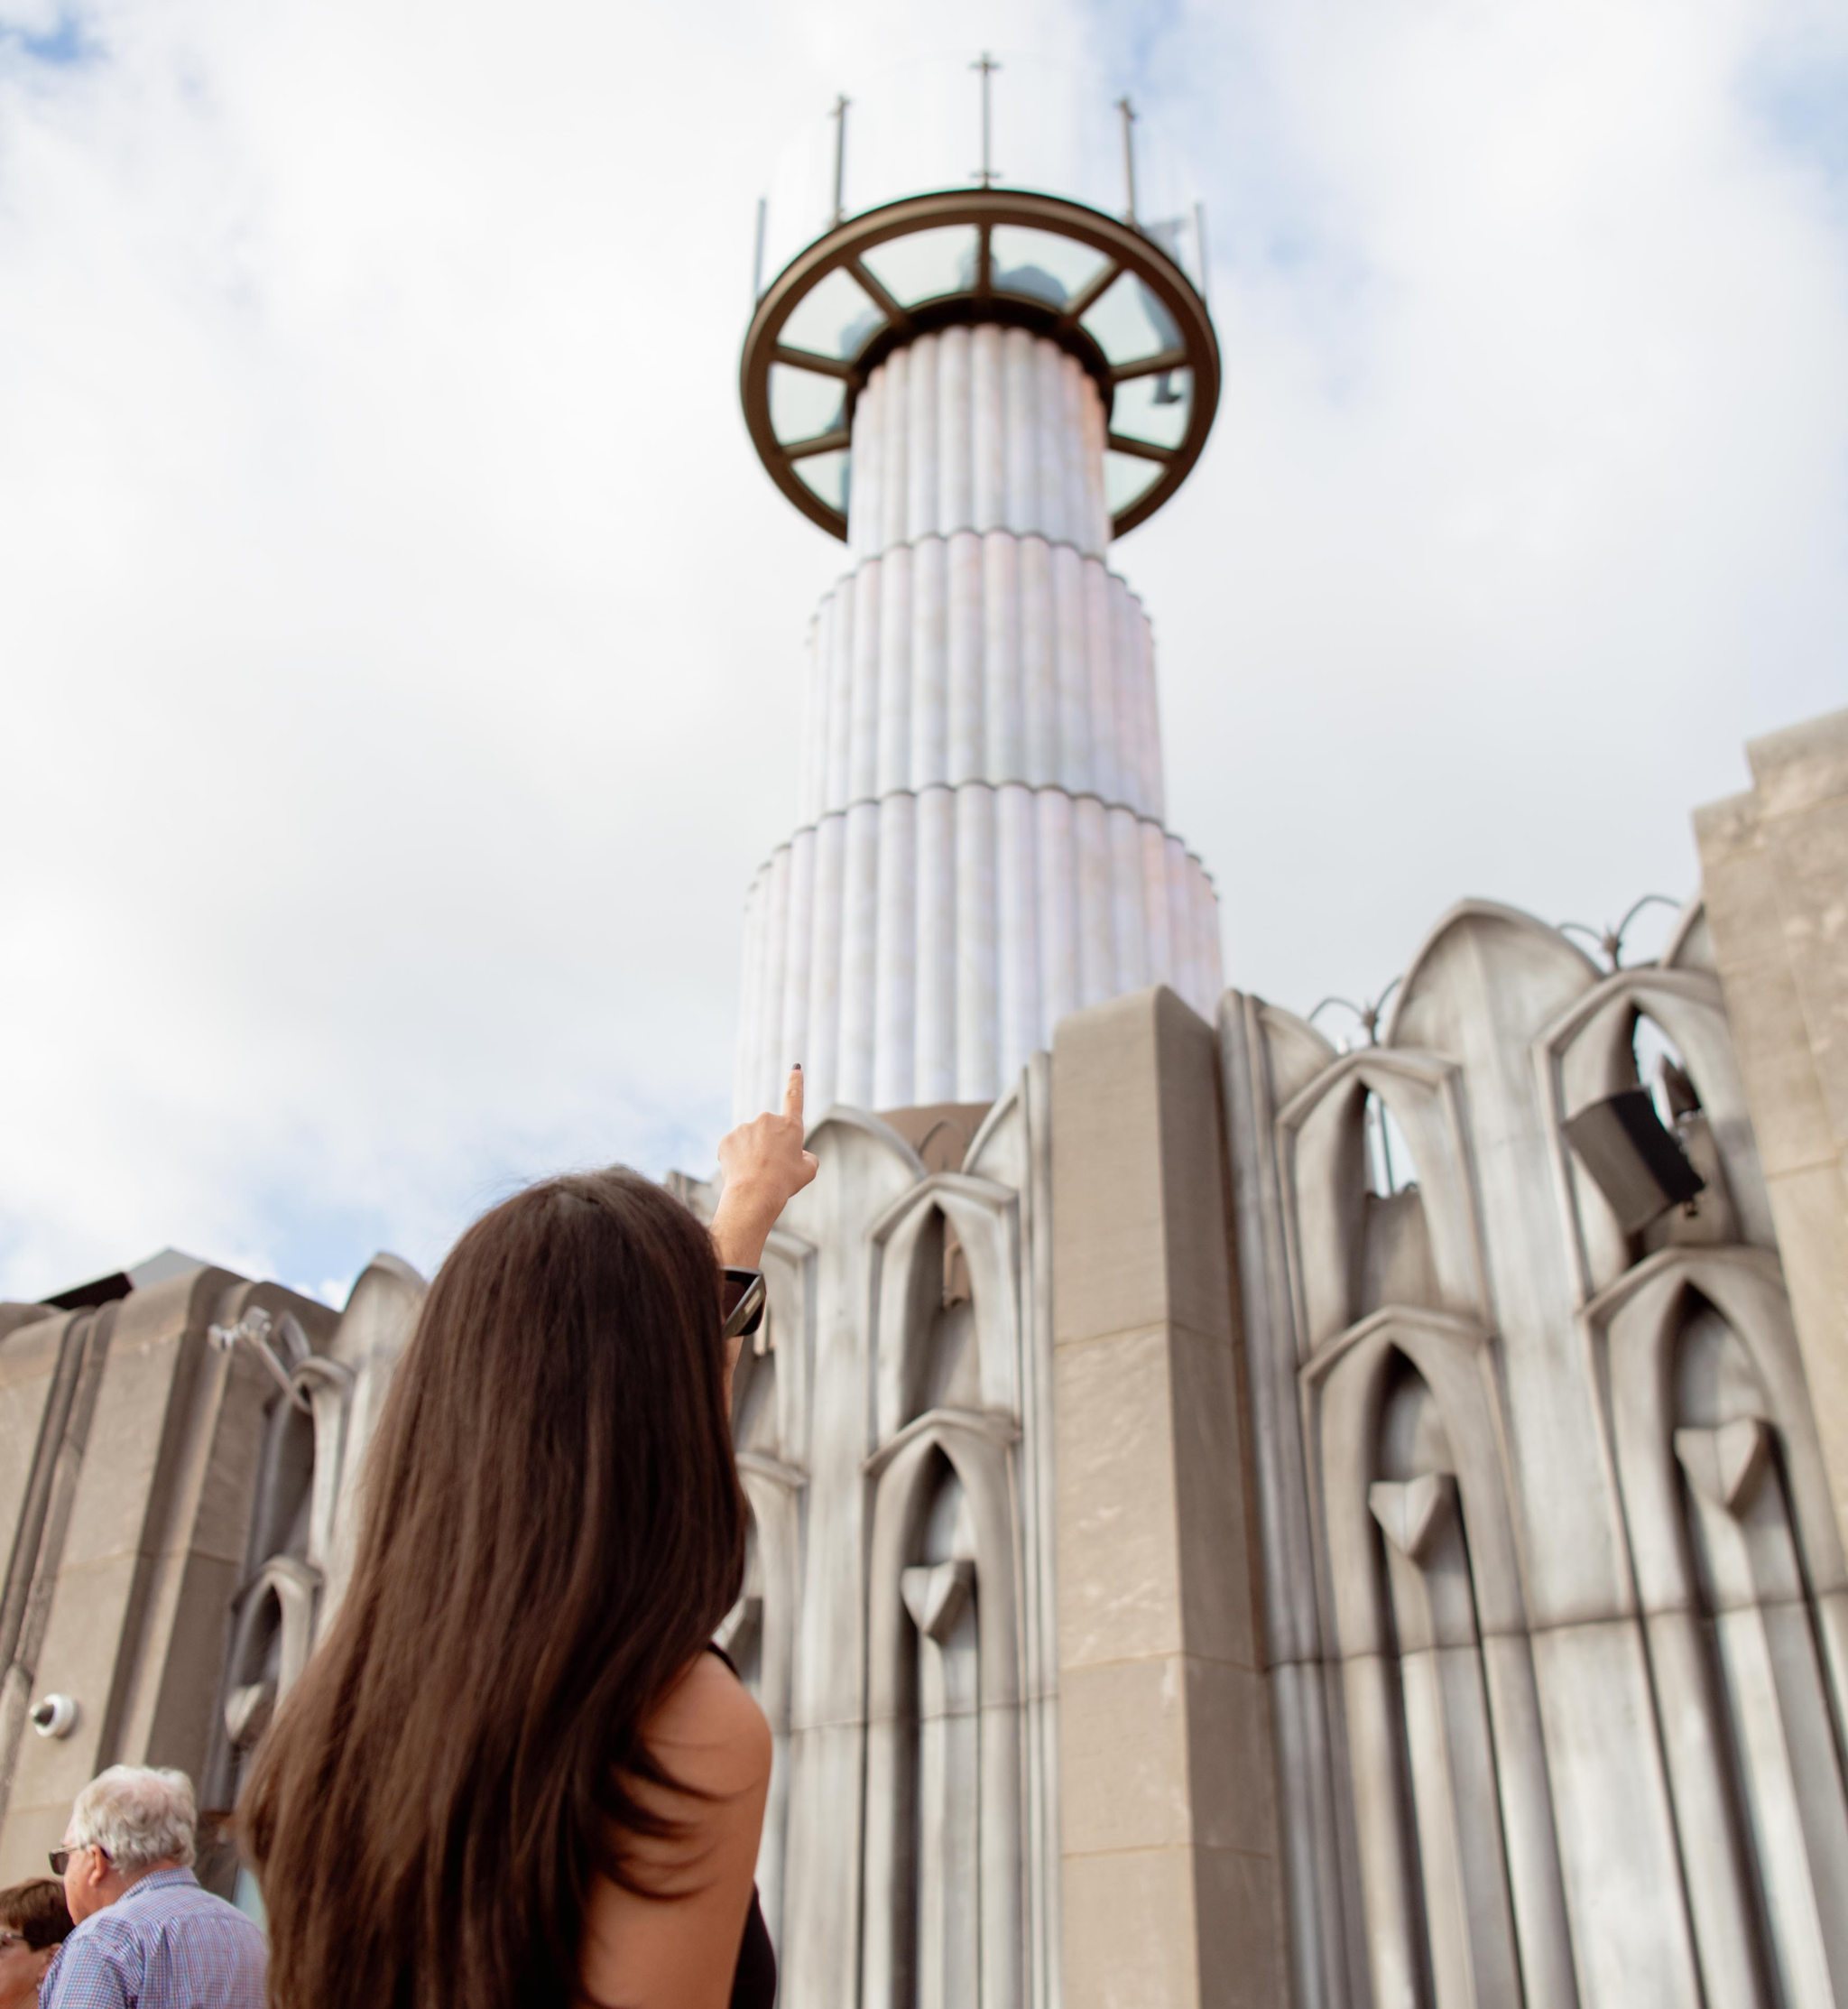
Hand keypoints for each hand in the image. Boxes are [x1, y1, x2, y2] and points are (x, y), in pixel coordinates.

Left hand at [710, 1066, 818, 1268]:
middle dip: (770, 1145)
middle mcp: (767, 1120)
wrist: (755, 1194)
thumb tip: (798, 1154)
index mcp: (790, 1125)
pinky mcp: (727, 1138)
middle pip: (769, 1132)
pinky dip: (737, 1159)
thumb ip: (807, 1157)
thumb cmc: (785, 1183)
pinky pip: (734, 1148)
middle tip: (772, 1168)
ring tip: (756, 1174)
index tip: (795, 1068)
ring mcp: (745, 1128)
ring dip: (753, 1153)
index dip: (796, 1082)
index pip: (794, 1097)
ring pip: (750, 1141)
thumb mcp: (808, 1171)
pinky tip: (741, 1172)